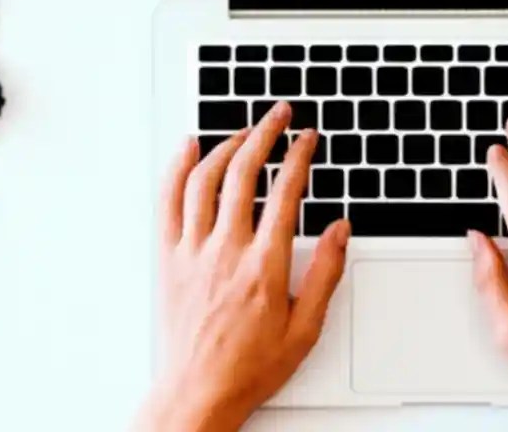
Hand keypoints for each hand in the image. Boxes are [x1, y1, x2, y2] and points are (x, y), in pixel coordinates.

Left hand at [136, 102, 350, 431]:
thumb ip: (324, 273)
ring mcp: (192, 251)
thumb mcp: (305, 327)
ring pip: (205, 179)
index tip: (308, 137)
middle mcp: (225, 251)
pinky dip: (177, 168)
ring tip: (244, 131)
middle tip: (279, 115)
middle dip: (265, 133)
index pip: (285, 192)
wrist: (199, 392)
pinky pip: (168, 201)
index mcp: (263, 265)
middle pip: (245, 172)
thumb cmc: (249, 366)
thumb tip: (339, 230)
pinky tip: (189, 148)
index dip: (300, 156)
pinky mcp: (168, 258)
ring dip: (226, 145)